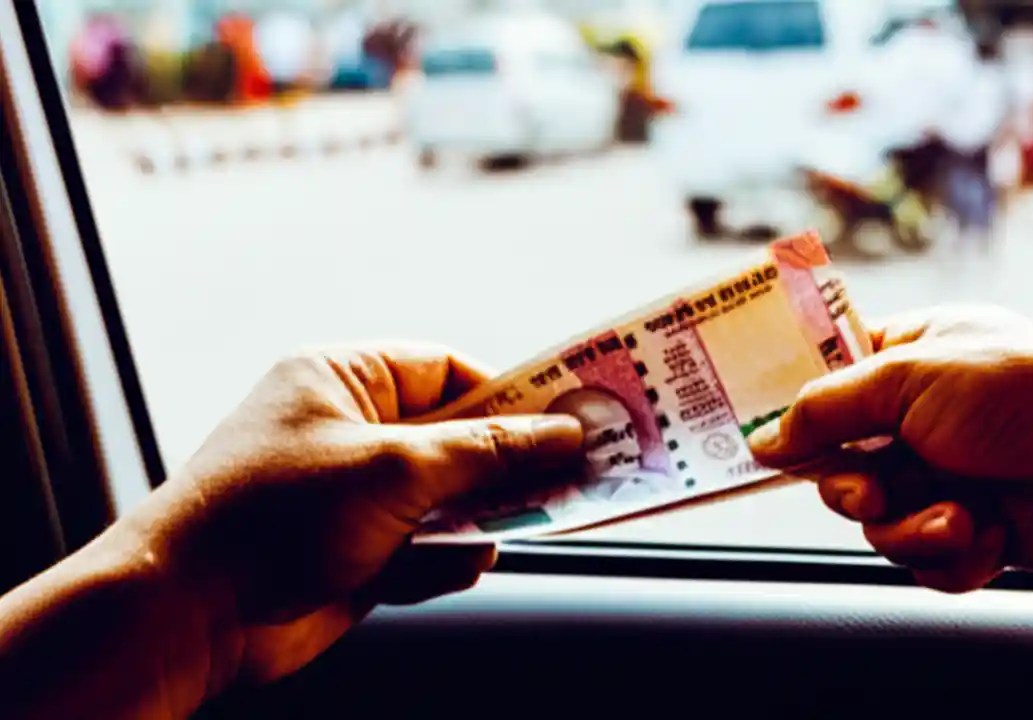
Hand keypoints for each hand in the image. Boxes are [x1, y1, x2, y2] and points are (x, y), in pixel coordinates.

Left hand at [121, 345, 582, 688]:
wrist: (188, 614)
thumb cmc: (272, 512)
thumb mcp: (397, 467)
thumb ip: (491, 450)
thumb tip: (564, 433)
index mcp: (343, 380)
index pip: (448, 372)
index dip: (511, 393)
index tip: (570, 415)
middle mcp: (348, 434)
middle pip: (457, 438)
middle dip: (507, 462)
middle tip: (573, 472)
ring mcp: (351, 499)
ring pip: (447, 500)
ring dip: (481, 517)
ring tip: (525, 523)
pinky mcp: (354, 556)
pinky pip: (425, 550)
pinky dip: (447, 560)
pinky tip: (462, 565)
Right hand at [749, 306, 1032, 592]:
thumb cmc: (1020, 393)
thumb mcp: (906, 377)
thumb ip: (825, 408)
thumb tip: (764, 437)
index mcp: (907, 358)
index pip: (826, 382)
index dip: (792, 412)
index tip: (756, 438)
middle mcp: (920, 418)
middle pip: (839, 468)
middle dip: (857, 489)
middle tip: (875, 489)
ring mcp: (945, 475)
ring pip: (877, 524)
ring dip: (913, 527)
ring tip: (959, 516)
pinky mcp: (971, 529)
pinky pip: (921, 559)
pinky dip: (951, 554)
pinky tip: (990, 533)